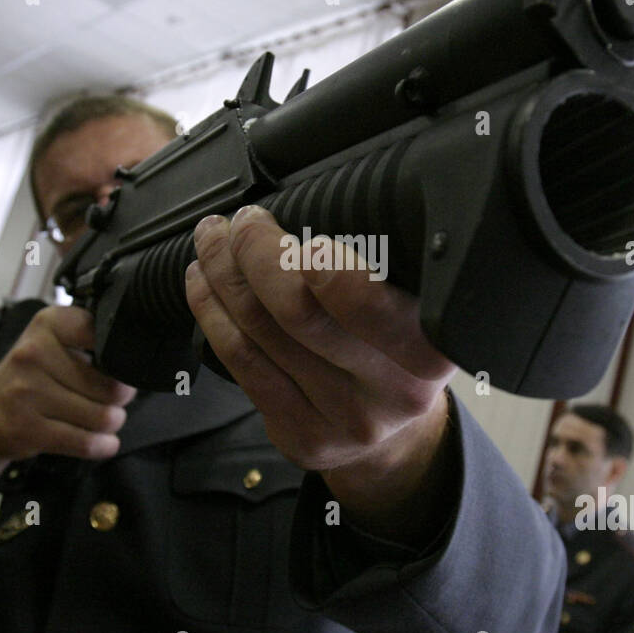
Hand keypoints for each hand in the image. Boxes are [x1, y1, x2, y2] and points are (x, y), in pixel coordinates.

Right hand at [0, 307, 135, 522]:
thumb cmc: (28, 379)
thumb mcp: (52, 343)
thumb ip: (90, 341)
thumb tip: (140, 357)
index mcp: (47, 324)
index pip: (106, 335)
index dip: (123, 358)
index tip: (123, 367)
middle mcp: (32, 353)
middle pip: (111, 386)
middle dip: (120, 400)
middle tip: (112, 401)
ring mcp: (26, 392)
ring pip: (102, 416)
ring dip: (111, 424)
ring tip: (104, 420)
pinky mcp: (25, 428)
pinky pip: (85, 442)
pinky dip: (102, 446)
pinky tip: (103, 442)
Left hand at [185, 206, 457, 542]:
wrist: (396, 432)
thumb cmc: (401, 345)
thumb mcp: (420, 303)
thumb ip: (382, 262)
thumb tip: (311, 195)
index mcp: (429, 348)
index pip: (363, 302)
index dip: (320, 264)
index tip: (295, 232)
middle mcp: (390, 390)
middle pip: (297, 312)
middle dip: (253, 252)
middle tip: (240, 221)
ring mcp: (342, 419)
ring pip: (258, 335)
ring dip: (222, 276)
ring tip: (212, 241)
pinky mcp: (300, 436)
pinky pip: (241, 365)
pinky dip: (212, 314)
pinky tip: (204, 283)